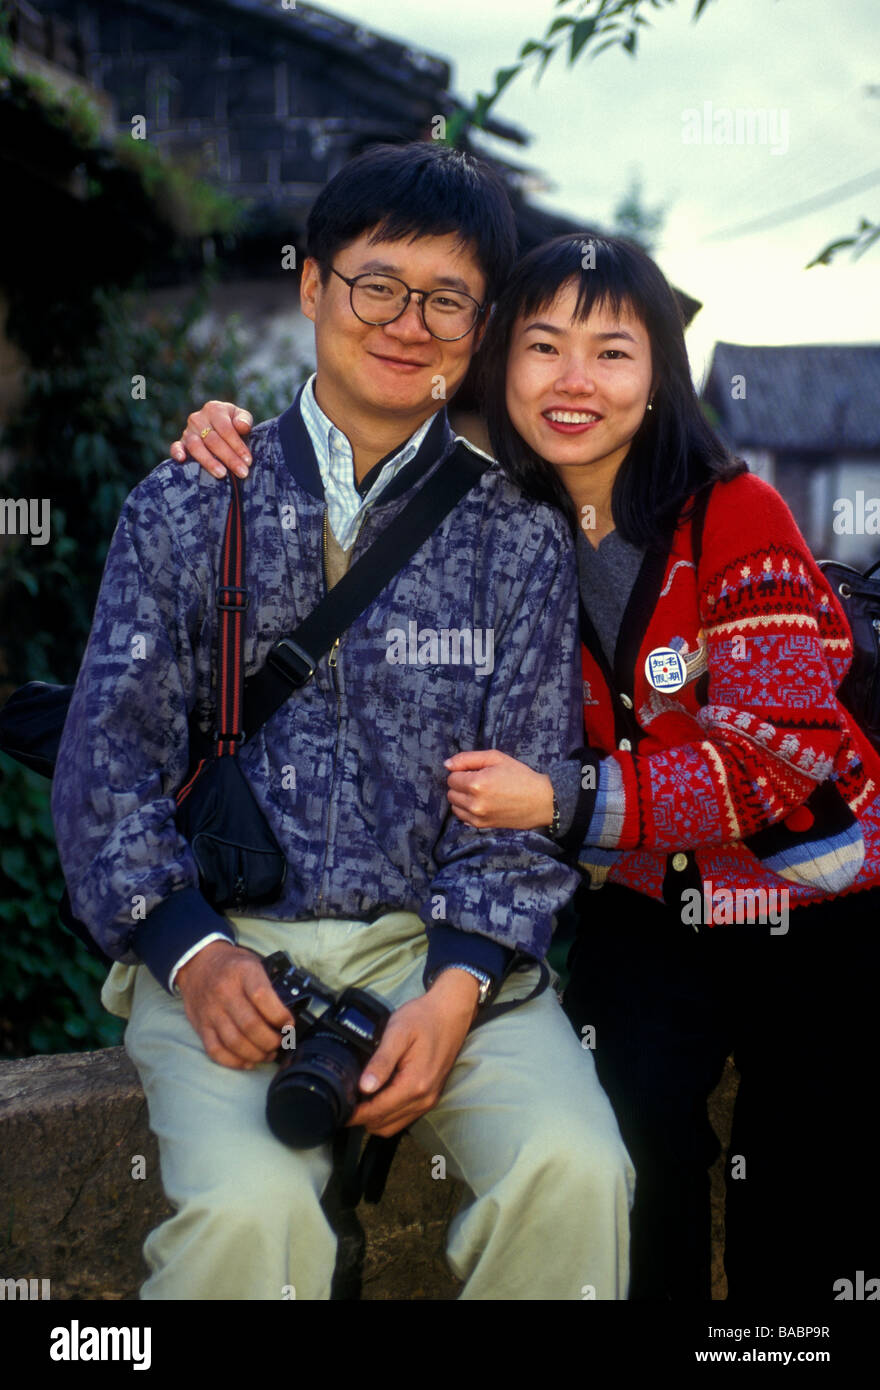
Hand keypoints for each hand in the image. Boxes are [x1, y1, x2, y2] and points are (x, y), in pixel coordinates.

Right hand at [169, 401, 253, 478]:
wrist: (219, 426)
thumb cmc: (233, 423)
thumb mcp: (242, 417)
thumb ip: (244, 420)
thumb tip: (242, 426)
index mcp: (214, 409)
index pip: (226, 429)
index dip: (238, 446)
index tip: (248, 461)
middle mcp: (198, 418)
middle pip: (213, 440)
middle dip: (229, 458)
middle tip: (242, 473)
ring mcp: (188, 431)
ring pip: (196, 446)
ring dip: (209, 461)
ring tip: (222, 474)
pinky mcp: (180, 442)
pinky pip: (176, 447)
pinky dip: (177, 452)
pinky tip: (182, 460)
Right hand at [176, 940, 292, 1068]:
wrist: (197, 962)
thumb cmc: (232, 965)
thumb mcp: (253, 963)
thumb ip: (269, 984)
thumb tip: (289, 1013)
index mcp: (243, 972)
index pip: (262, 997)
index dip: (280, 1016)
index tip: (289, 1024)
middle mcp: (225, 992)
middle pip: (250, 1025)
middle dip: (271, 1041)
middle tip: (280, 1043)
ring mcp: (211, 1011)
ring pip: (234, 1042)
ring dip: (256, 1054)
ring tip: (267, 1054)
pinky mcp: (201, 1026)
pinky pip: (216, 1051)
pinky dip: (234, 1062)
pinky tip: (248, 1061)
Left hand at [349, 969, 479, 1136]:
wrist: (450, 1013)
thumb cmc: (423, 1018)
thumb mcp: (398, 1032)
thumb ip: (382, 1061)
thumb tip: (364, 1087)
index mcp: (414, 1084)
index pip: (377, 1112)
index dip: (354, 1114)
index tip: (337, 1109)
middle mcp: (424, 1099)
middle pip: (383, 1124)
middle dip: (361, 1117)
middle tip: (344, 1101)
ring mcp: (428, 1100)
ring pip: (393, 1125)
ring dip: (374, 1118)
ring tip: (358, 1099)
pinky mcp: (430, 1097)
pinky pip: (404, 1117)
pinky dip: (387, 1114)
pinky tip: (377, 1096)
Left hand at [444, 749, 553, 829]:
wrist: (541, 801)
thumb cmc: (520, 776)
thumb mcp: (496, 758)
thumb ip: (468, 758)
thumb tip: (446, 764)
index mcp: (477, 784)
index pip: (452, 777)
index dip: (463, 772)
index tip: (478, 772)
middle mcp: (474, 803)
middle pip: (451, 792)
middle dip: (461, 785)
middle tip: (480, 782)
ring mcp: (478, 817)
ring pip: (455, 806)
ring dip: (462, 798)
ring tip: (481, 793)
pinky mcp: (482, 826)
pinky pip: (462, 818)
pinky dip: (467, 810)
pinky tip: (482, 804)